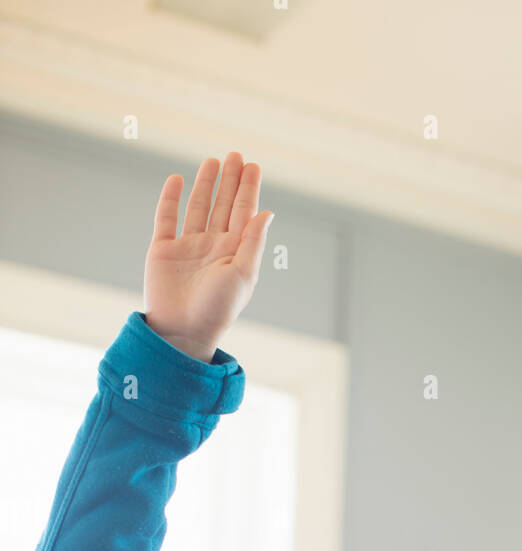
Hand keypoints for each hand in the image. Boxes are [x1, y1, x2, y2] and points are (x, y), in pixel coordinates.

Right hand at [143, 152, 273, 361]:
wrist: (182, 332)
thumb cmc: (217, 309)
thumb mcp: (242, 275)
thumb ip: (253, 242)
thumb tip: (267, 212)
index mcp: (234, 252)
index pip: (244, 213)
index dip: (248, 189)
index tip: (253, 165)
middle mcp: (212, 246)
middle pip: (223, 205)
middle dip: (230, 181)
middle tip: (235, 155)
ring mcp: (187, 247)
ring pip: (198, 207)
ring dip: (206, 185)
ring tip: (213, 161)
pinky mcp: (163, 250)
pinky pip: (166, 218)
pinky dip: (170, 198)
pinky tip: (177, 179)